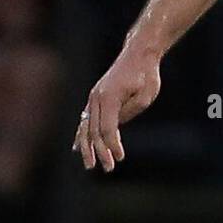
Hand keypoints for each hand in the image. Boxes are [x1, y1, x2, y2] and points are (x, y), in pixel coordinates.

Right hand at [72, 47, 161, 171]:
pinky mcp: (95, 97)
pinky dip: (81, 135)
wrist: (139, 54)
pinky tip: (77, 147)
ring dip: (87, 148)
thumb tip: (116, 126)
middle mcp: (97, 98)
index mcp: (109, 98)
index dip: (112, 145)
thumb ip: (129, 112)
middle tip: (108, 168)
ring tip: (89, 164)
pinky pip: (85, 120)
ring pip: (86, 127)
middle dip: (100, 152)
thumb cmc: (146, 75)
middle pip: (94, 131)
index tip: (120, 158)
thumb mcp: (145, 96)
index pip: (107, 129)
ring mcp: (94, 97)